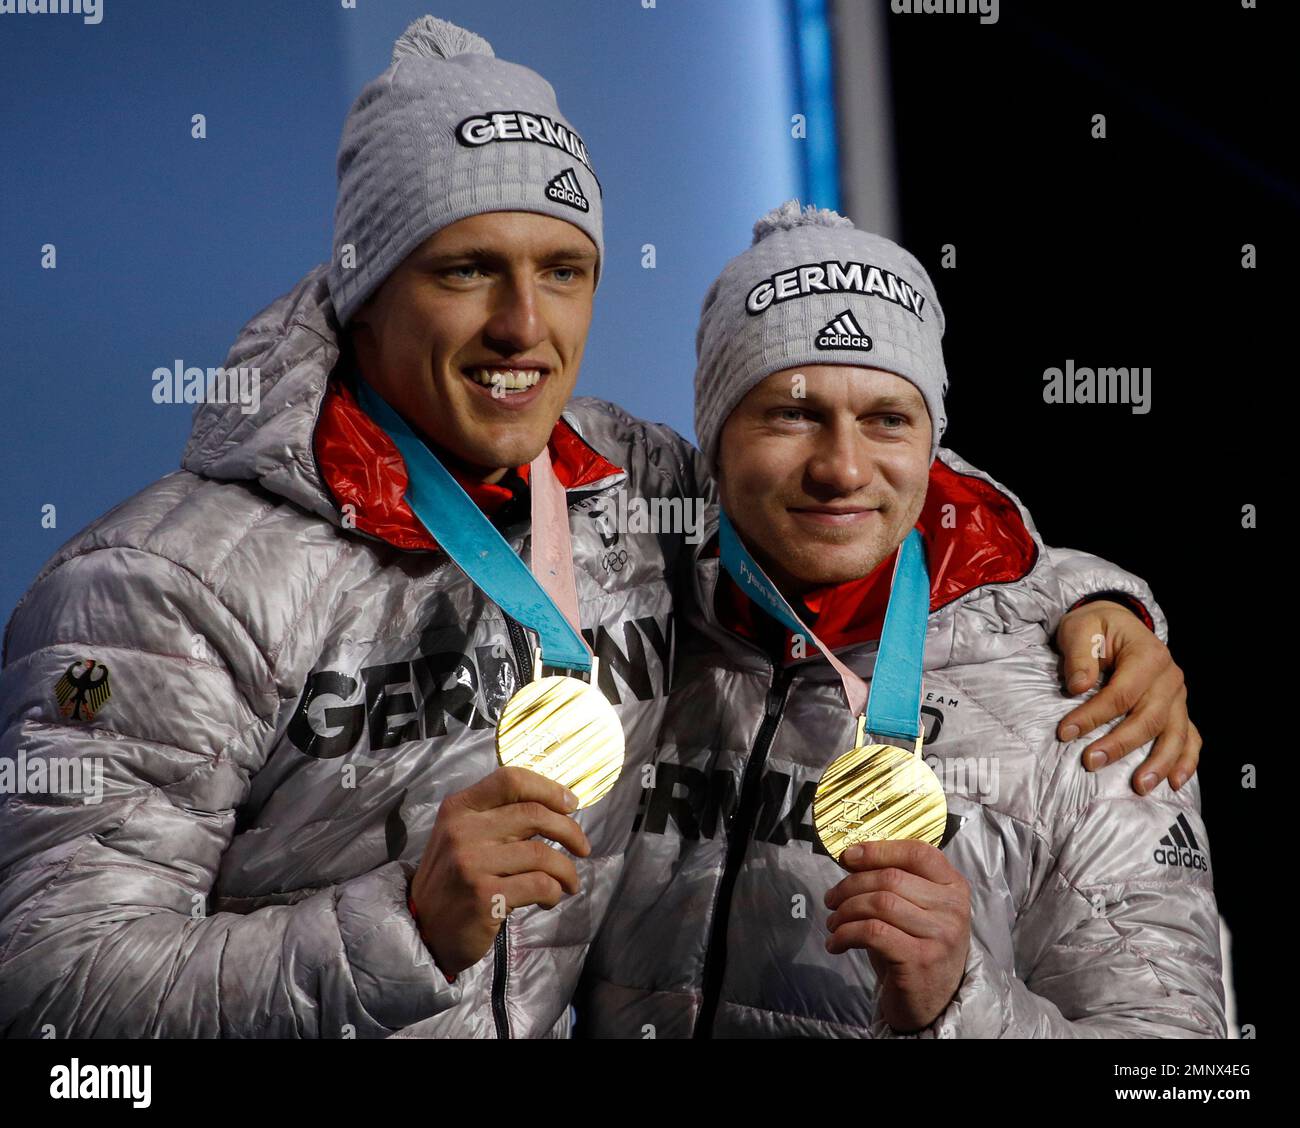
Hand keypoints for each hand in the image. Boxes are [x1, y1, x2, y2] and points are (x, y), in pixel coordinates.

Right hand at [409, 766, 590, 978]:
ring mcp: (472, 863)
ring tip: (570, 882)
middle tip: (582, 847)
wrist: (422, 929)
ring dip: (566, 869)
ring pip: (542, 853)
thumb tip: (556, 806)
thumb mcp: (462, 837)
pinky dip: (554, 892)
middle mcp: (463, 831)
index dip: (548, 788)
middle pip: (533, 814)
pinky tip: (549, 899)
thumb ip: (497, 817)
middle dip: (569, 830)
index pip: (510, 780)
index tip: (571, 804)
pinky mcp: (485, 896)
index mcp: (459, 808)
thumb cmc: (453, 880)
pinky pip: (539, 884)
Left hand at [824, 839, 969, 1033]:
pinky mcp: (921, 959)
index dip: (878, 850)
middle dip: (851, 885)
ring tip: (834, 923)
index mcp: (954, 887)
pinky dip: (846, 933)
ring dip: (845, 911)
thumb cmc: (916, 949)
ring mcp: (940, 935)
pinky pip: (872, 932)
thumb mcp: (913, 910)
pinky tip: (836, 943)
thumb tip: (852, 858)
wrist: (932, 1004)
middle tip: (831, 899)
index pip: (918, 852)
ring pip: (880, 903)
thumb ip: (892, 883)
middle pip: (891, 878)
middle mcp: (953, 909)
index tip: (848, 856)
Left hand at [1054, 600, 1200, 794]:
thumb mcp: (1080, 628)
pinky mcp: (1178, 709)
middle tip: (1091, 762)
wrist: (1117, 622)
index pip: (1121, 693)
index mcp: (1148, 655)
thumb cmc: (1096, 627)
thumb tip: (1078, 687)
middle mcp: (1170, 677)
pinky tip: (1176, 782)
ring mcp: (1178, 696)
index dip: (1093, 715)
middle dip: (1120, 744)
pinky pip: (1190, 737)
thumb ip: (1079, 656)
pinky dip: (1186, 760)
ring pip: (1175, 733)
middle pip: (1149, 717)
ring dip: (1159, 763)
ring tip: (1140, 787)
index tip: (1065, 732)